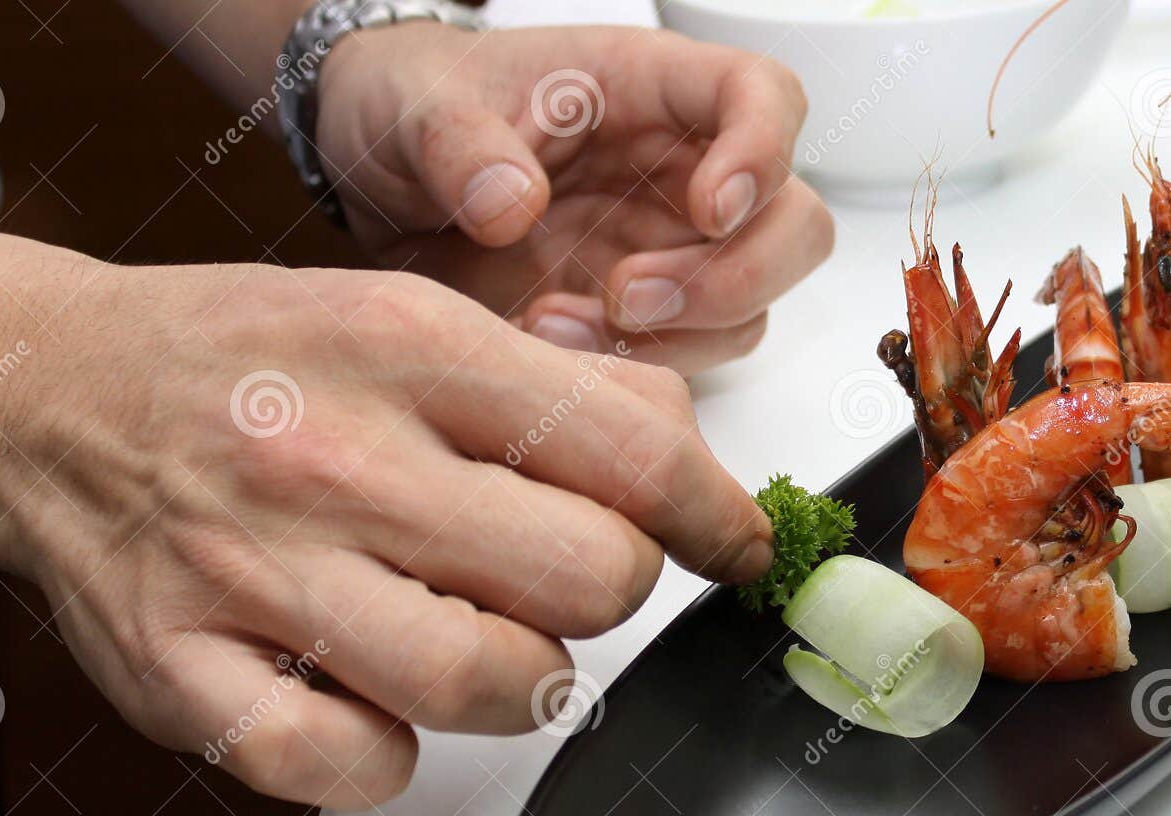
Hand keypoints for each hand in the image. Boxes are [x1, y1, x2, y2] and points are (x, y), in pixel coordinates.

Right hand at [0, 230, 771, 808]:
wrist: (49, 394)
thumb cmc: (248, 362)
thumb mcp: (408, 314)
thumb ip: (559, 389)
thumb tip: (689, 467)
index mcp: (408, 348)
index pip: (637, 455)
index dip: (717, 519)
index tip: (736, 547)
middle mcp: (336, 457)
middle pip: (591, 580)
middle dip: (608, 590)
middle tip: (568, 575)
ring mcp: (252, 572)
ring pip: (490, 684)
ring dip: (522, 682)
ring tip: (482, 635)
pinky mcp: (181, 673)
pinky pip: (350, 767)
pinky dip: (388, 753)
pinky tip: (376, 697)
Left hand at [314, 25, 833, 373]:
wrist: (376, 184)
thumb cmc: (416, 110)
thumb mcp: (414, 106)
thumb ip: (458, 144)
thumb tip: (511, 203)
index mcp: (646, 89)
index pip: (765, 96)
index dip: (764, 151)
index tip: (711, 206)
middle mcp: (680, 173)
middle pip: (793, 223)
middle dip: (736, 276)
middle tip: (628, 298)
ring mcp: (668, 251)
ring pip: (750, 307)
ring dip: (675, 338)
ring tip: (551, 323)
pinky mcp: (637, 318)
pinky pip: (684, 358)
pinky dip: (632, 372)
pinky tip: (547, 346)